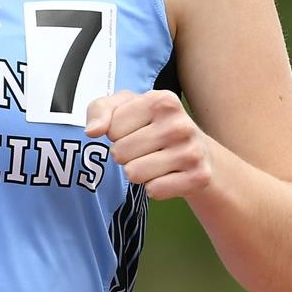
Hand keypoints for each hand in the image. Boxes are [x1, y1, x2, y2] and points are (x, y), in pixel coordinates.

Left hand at [84, 90, 212, 200]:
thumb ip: (100, 110)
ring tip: (155, 161)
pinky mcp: (198, 177)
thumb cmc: (153, 125)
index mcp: (162, 100)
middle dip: (126, 154)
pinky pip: (153, 190)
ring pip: (134, 173)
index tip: (136, 130)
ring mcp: (191, 151)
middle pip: (120, 152)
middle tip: (146, 148)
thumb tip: (92, 131)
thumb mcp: (126, 107)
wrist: (199, 151)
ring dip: (138, 172)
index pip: (111, 129)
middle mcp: (179, 124)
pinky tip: (168, 174)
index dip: (117, 133)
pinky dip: (155, 187)